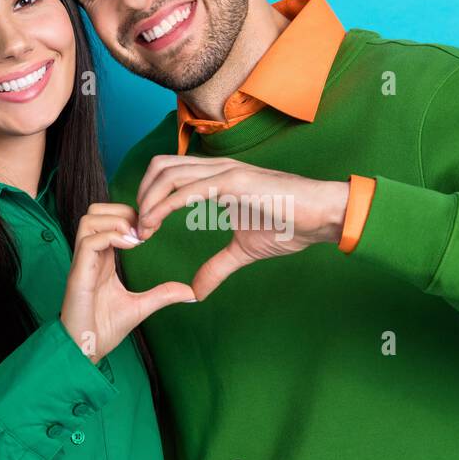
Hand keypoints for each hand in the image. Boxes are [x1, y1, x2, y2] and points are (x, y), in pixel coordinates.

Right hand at [60, 203, 194, 360]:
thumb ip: (162, 294)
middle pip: (95, 210)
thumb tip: (190, 292)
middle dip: (122, 210)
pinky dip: (111, 236)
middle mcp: (90, 256)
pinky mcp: (78, 274)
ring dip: (116, 220)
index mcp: (102, 259)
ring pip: (89, 219)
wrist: (84, 351)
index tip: (152, 231)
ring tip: (137, 238)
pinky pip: (89, 241)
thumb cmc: (104, 329)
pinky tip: (131, 246)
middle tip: (145, 230)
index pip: (109, 219)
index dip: (130, 216)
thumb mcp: (141, 307)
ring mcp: (82, 263)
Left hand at [135, 155, 349, 300]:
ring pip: (168, 173)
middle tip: (136, 229)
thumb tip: (196, 292)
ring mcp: (225, 172)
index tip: (141, 229)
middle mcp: (217, 169)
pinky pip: (188, 189)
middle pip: (160, 167)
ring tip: (141, 229)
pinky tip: (154, 225)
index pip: (169, 174)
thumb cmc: (291, 225)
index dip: (149, 198)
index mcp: (218, 178)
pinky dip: (164, 206)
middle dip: (141, 195)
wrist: (322, 217)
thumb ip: (217, 267)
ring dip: (147, 201)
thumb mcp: (244, 252)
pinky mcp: (235, 182)